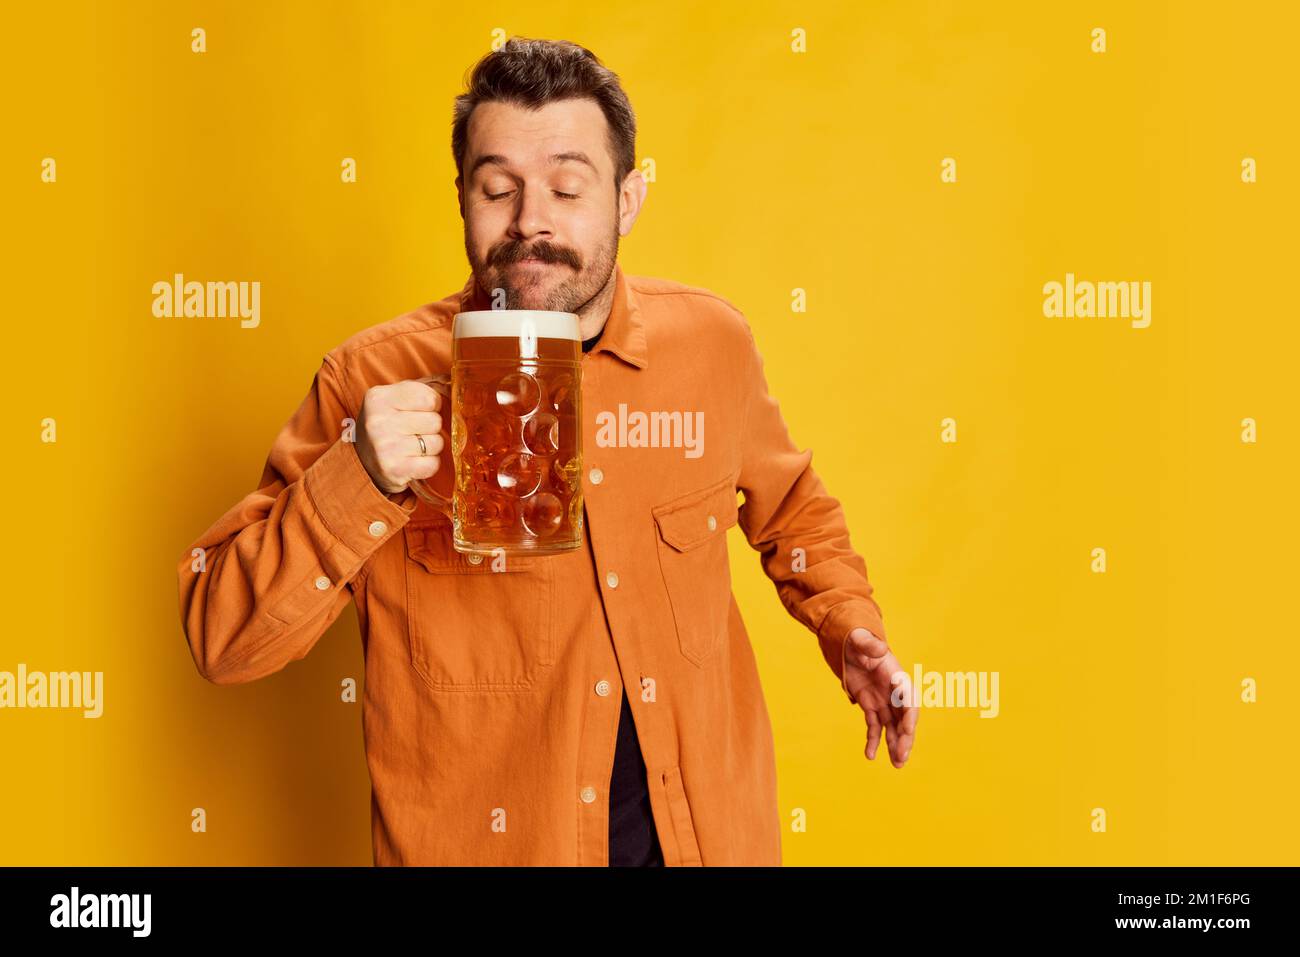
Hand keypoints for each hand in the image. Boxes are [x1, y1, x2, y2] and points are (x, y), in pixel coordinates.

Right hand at [355, 375, 450, 494]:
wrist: (361, 463)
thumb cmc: (387, 426)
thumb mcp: (394, 399)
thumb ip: (423, 388)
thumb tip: (454, 382)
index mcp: (379, 398)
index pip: (429, 398)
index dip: (431, 406)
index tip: (420, 412)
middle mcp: (379, 421)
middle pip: (435, 421)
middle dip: (430, 428)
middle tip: (414, 432)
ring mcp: (385, 446)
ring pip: (436, 443)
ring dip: (430, 447)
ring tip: (413, 447)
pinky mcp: (394, 469)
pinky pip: (432, 464)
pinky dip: (428, 465)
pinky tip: (414, 461)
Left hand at [842, 627, 917, 768]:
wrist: (849, 646)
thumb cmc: (857, 640)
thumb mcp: (859, 639)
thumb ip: (869, 644)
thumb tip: (879, 648)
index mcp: (896, 676)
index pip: (908, 699)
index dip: (909, 715)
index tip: (908, 731)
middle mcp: (893, 692)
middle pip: (904, 718)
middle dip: (905, 738)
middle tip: (901, 758)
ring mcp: (883, 700)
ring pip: (892, 727)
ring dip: (894, 745)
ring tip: (897, 765)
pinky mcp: (870, 706)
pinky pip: (874, 726)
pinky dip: (873, 741)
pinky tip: (870, 755)